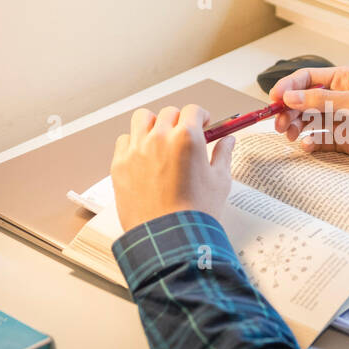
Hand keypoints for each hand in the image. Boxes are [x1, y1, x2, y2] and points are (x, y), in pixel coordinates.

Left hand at [110, 104, 234, 232]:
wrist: (169, 237)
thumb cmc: (196, 212)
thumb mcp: (220, 181)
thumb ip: (223, 154)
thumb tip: (228, 141)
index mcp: (187, 137)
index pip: (193, 110)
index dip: (201, 116)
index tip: (203, 124)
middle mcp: (159, 137)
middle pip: (169, 113)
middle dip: (179, 121)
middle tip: (184, 136)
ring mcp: (137, 150)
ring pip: (142, 119)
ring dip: (153, 124)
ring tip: (160, 139)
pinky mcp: (120, 164)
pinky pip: (124, 141)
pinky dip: (134, 143)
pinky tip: (144, 156)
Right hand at [269, 65, 348, 174]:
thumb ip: (322, 101)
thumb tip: (290, 97)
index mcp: (346, 79)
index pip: (308, 79)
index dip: (288, 87)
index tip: (274, 99)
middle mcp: (342, 97)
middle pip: (304, 101)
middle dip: (288, 110)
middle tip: (279, 124)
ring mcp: (343, 119)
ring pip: (309, 120)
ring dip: (296, 126)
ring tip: (290, 135)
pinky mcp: (346, 140)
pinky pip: (320, 139)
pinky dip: (310, 142)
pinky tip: (307, 145)